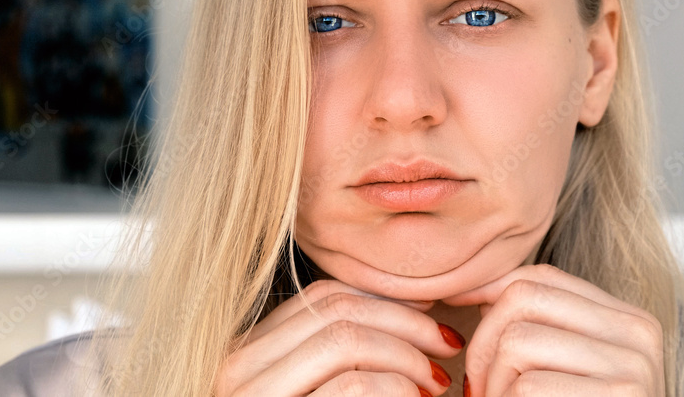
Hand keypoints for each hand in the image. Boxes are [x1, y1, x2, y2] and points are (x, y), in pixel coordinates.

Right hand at [214, 279, 464, 395]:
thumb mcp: (316, 387)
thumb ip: (345, 356)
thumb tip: (416, 302)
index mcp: (248, 352)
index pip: (322, 296)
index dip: (385, 297)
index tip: (431, 311)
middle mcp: (236, 365)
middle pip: (337, 308)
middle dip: (406, 320)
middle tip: (446, 344)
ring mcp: (248, 392)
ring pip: (345, 338)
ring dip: (405, 354)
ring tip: (434, 379)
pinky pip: (350, 385)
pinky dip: (395, 387)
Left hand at [440, 264, 664, 396]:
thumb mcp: (567, 370)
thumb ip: (535, 328)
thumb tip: (468, 291)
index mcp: (628, 320)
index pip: (542, 278)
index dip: (489, 294)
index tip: (461, 318)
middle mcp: (639, 336)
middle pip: (523, 300)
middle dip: (484, 343)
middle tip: (480, 389)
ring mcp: (633, 369)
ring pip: (518, 342)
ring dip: (493, 384)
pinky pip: (528, 387)